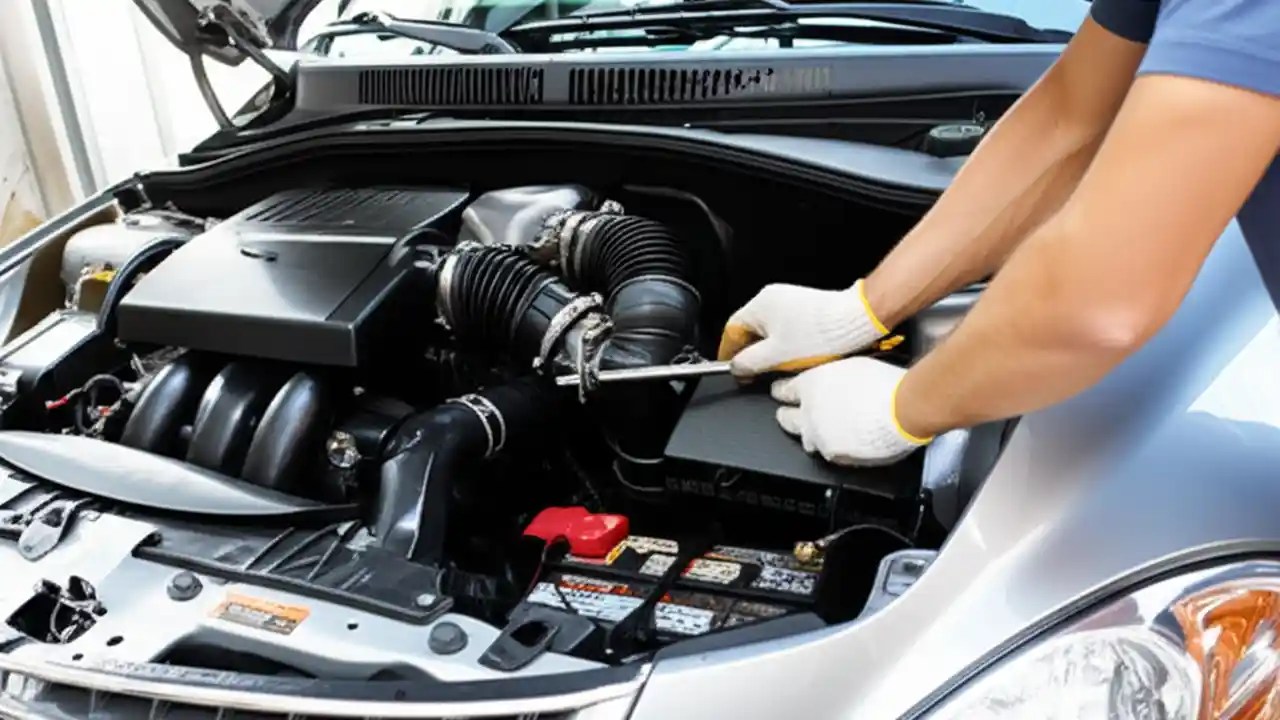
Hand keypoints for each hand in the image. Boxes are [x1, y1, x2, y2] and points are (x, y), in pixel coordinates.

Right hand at [717, 279, 888, 376]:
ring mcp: (791, 301)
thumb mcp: (776, 356)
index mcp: (760, 305)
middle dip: (751, 353)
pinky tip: (796, 357)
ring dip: (770, 350)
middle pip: (750, 329)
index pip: (732, 330)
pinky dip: (786, 344)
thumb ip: (749, 363)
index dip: (729, 353)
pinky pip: (787, 328)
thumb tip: (737, 367)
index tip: (733, 369)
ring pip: (770, 331)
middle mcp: (773, 298)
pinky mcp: (806, 308)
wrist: (857, 320)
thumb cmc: (821, 334)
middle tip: (754, 374)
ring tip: (778, 368)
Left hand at [770, 357, 931, 466]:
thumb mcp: (851, 367)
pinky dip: (832, 448)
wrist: (904, 409)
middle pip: (786, 419)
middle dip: (786, 416)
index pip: (784, 391)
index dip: (781, 392)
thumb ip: (832, 377)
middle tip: (787, 415)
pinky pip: (828, 453)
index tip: (779, 393)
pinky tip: (842, 442)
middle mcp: (809, 412)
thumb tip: (829, 382)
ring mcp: (820, 437)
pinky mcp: (835, 455)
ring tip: (819, 432)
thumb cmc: (886, 382)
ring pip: (806, 440)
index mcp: (810, 384)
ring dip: (810, 435)